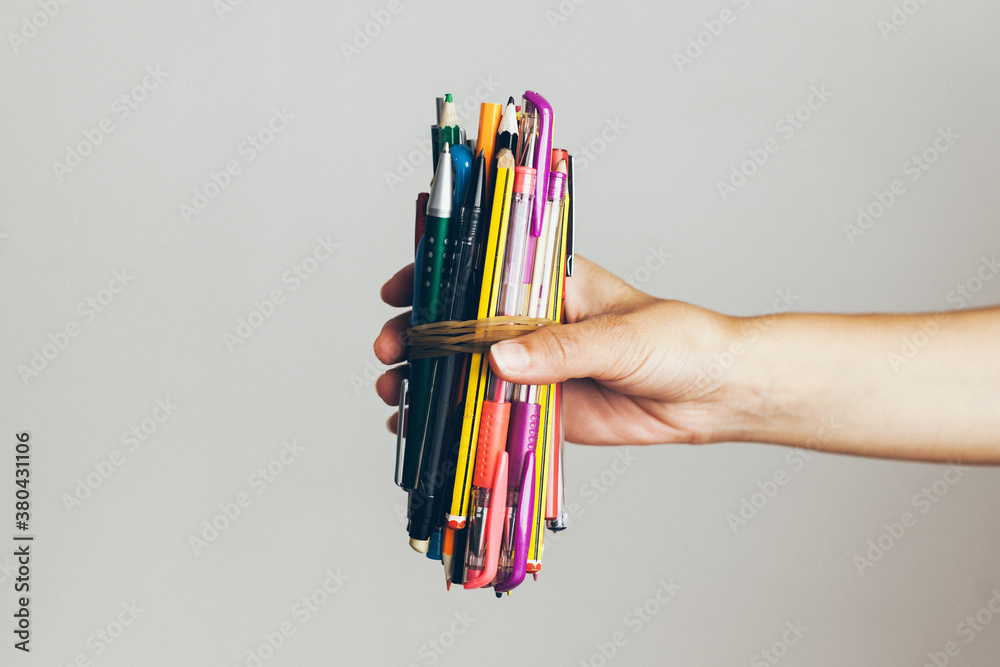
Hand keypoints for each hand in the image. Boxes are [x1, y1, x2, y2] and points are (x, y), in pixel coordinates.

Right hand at [373, 256, 740, 445]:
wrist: (712, 395)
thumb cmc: (678, 342)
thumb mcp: (621, 337)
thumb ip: (561, 349)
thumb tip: (497, 359)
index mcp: (548, 284)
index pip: (479, 270)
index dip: (434, 276)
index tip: (399, 290)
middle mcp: (532, 323)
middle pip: (460, 324)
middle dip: (418, 335)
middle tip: (392, 350)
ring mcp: (533, 368)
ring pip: (465, 370)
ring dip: (426, 380)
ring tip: (395, 393)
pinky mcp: (540, 409)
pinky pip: (487, 412)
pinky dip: (452, 420)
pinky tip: (420, 427)